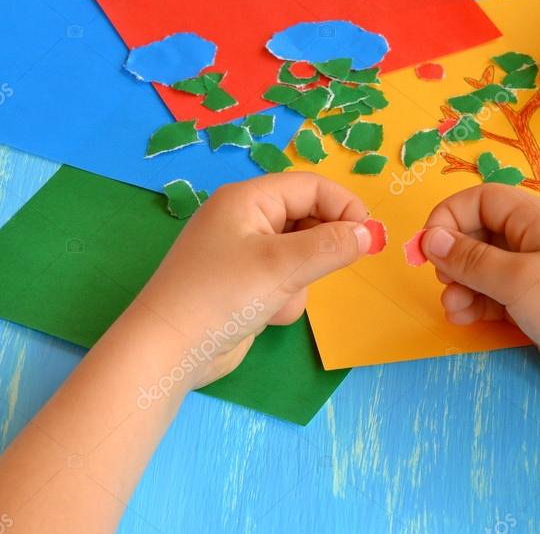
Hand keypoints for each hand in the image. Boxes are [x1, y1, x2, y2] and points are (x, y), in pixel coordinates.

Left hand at [130, 172, 371, 388]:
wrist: (169, 352)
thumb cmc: (221, 296)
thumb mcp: (282, 266)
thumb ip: (331, 246)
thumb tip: (369, 233)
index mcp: (248, 199)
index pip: (311, 187)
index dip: (344, 207)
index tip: (370, 237)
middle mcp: (245, 219)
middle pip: (307, 219)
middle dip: (320, 248)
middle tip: (329, 271)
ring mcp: (243, 253)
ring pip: (300, 254)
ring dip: (301, 279)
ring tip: (280, 297)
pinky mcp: (244, 285)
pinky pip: (284, 281)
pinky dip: (284, 297)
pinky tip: (265, 315)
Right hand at [420, 184, 539, 404]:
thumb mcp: (517, 279)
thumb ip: (470, 259)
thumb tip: (431, 238)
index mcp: (537, 219)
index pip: (483, 200)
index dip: (450, 217)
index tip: (427, 247)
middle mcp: (536, 241)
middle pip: (480, 233)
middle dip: (454, 256)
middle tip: (443, 281)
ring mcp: (537, 274)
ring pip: (485, 268)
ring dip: (462, 285)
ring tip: (454, 309)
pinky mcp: (536, 305)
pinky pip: (496, 295)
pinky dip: (477, 303)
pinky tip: (464, 318)